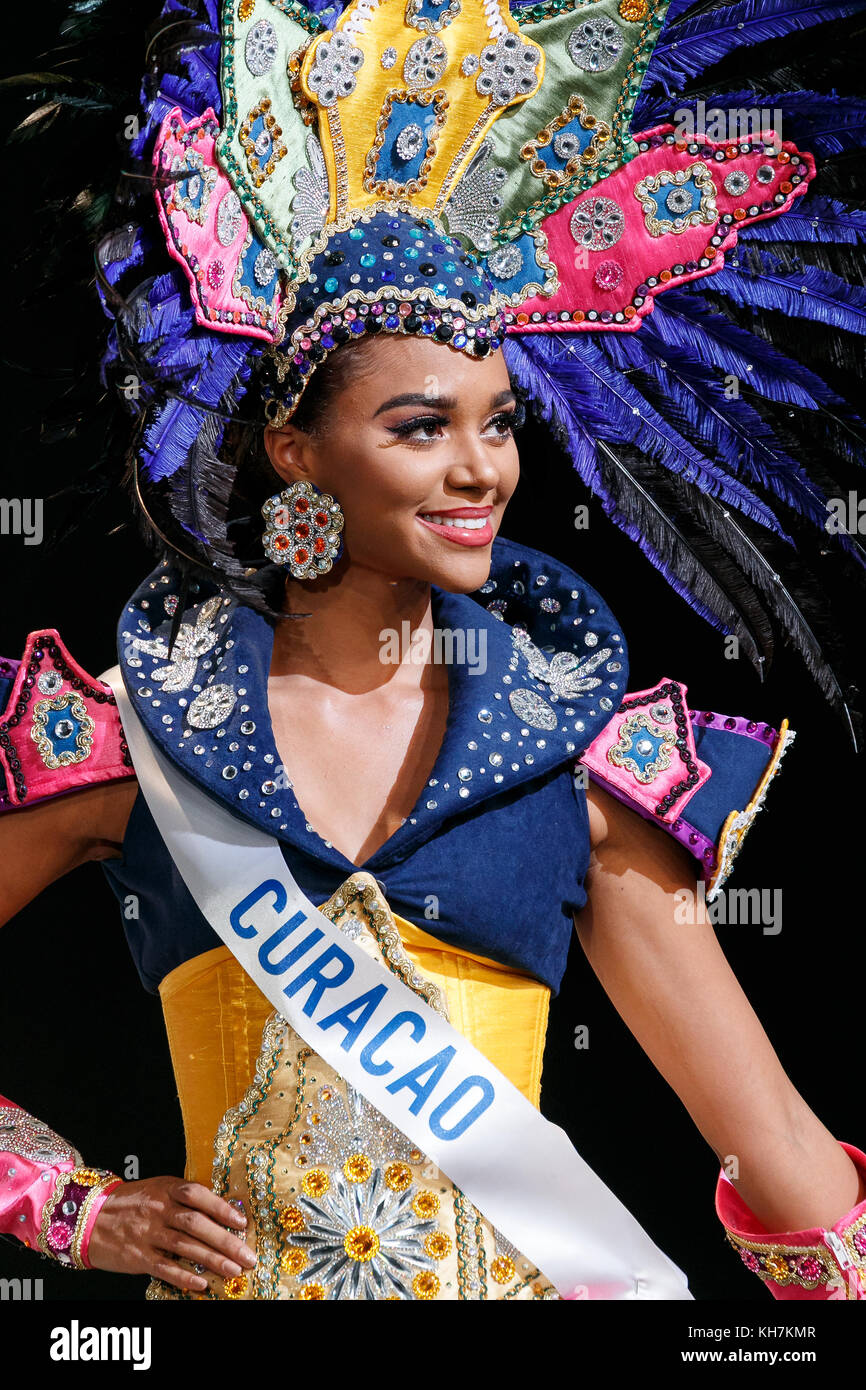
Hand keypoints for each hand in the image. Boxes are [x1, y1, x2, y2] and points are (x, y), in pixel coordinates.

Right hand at [86, 1177, 255, 1293]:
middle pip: (197, 1224)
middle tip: (247, 1255)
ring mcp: (147, 1233)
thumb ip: (184, 1199)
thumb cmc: (130, 1202)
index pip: (198, 1195)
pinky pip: (164, 1267)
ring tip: (234, 1270)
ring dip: (213, 1260)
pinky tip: (201, 1283)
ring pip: (185, 1246)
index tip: (242, 1222)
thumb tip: (220, 1212)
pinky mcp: (137, 1256)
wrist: (89, 1215)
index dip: (222, 1208)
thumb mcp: (157, 1189)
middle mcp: (158, 1210)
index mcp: (166, 1189)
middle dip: (226, 1241)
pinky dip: (184, 1276)